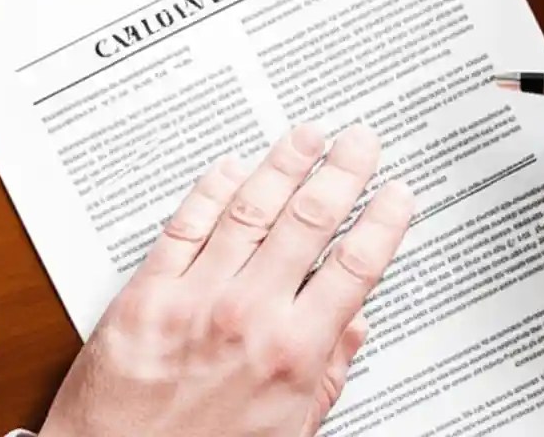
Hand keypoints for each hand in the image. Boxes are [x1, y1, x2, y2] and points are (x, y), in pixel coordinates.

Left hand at [39, 124, 414, 436]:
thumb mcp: (290, 431)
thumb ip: (325, 372)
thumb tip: (354, 323)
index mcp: (293, 354)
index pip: (355, 267)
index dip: (383, 221)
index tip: (397, 195)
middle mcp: (247, 317)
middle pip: (308, 222)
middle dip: (341, 172)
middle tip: (360, 141)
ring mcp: (195, 299)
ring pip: (250, 211)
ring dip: (284, 165)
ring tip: (306, 136)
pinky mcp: (146, 295)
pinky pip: (184, 227)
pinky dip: (210, 191)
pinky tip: (231, 168)